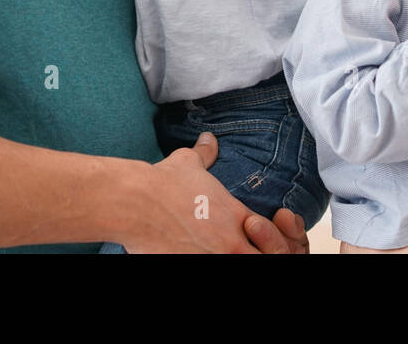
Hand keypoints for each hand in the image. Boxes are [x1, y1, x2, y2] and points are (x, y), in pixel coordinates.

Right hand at [116, 133, 302, 252]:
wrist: (135, 202)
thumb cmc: (162, 182)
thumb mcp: (189, 162)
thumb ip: (206, 153)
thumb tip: (209, 139)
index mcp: (238, 216)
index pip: (272, 236)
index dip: (264, 238)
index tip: (247, 234)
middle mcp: (231, 243)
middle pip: (265, 257)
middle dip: (257, 253)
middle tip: (236, 248)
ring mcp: (213, 259)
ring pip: (245, 266)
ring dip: (235, 258)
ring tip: (214, 252)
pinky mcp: (191, 266)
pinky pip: (209, 269)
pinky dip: (206, 262)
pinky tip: (193, 255)